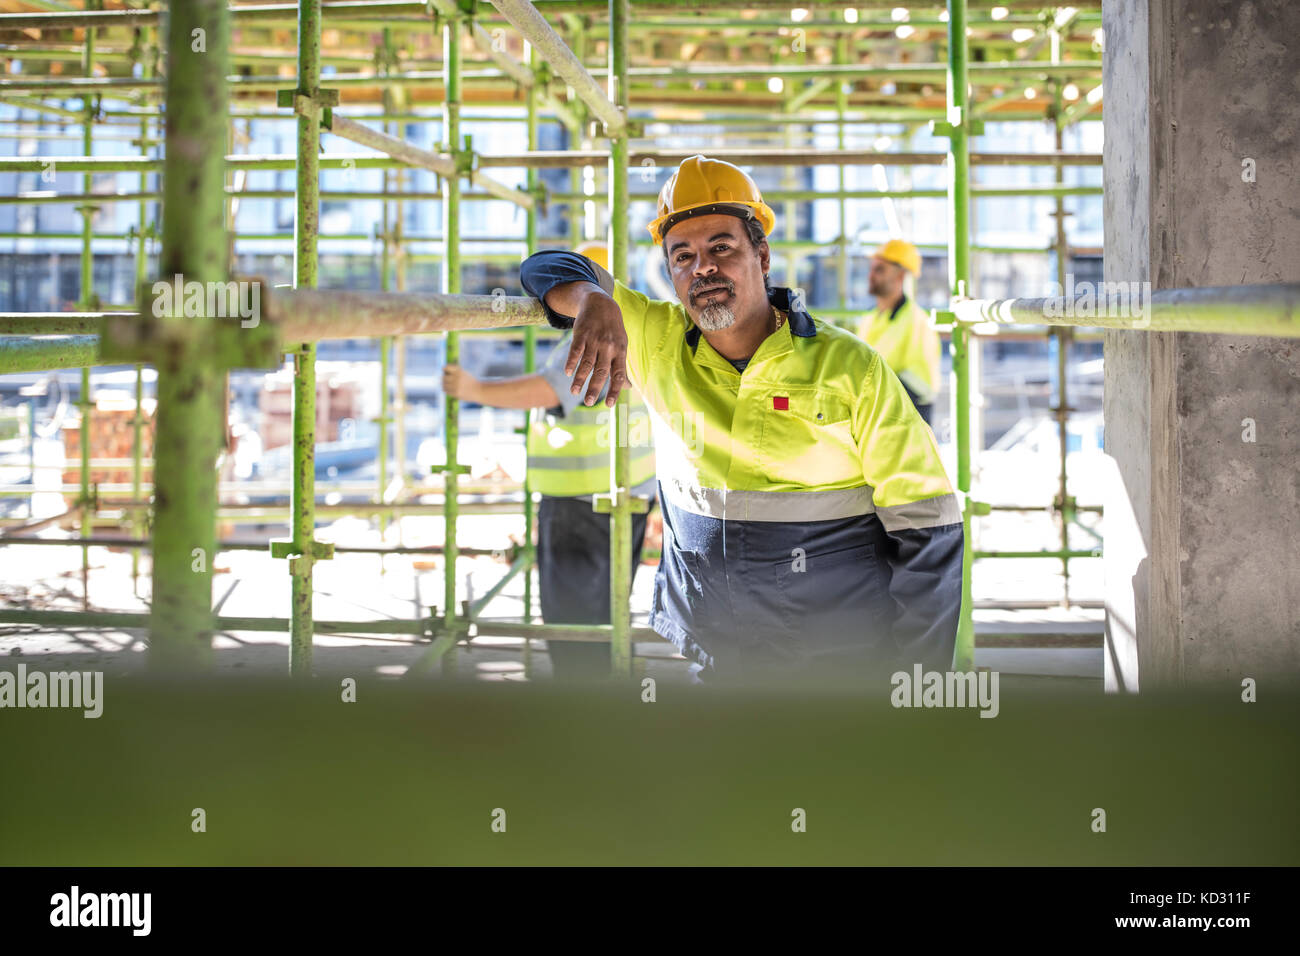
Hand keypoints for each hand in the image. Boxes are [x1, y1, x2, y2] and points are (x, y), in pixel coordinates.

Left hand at [442, 363, 478, 401]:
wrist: (478, 390)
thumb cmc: (470, 381)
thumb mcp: (463, 373)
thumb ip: (454, 371)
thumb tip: (442, 371)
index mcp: (459, 371)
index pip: (446, 368)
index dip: (445, 369)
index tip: (445, 370)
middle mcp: (457, 378)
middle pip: (443, 377)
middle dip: (445, 378)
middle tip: (448, 379)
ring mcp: (456, 386)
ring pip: (444, 385)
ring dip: (445, 384)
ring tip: (449, 385)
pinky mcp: (456, 393)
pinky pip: (446, 391)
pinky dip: (447, 390)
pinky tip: (452, 389)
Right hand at [565, 292, 627, 406]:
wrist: (600, 303)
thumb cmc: (613, 329)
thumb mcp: (622, 345)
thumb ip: (622, 366)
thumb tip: (627, 387)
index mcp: (620, 351)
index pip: (618, 374)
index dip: (614, 390)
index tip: (610, 404)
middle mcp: (608, 347)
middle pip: (601, 371)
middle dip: (594, 388)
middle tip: (588, 403)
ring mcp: (594, 340)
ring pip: (586, 363)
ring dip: (579, 379)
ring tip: (574, 392)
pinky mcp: (581, 334)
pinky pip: (575, 351)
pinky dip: (571, 362)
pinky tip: (567, 372)